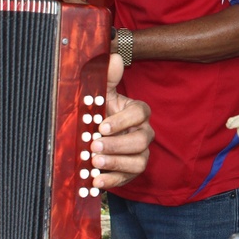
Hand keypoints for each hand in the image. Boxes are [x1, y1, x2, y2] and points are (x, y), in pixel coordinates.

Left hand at [91, 54, 153, 188]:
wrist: (96, 139)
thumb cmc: (102, 114)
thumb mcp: (103, 96)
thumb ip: (108, 78)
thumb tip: (113, 57)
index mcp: (138, 113)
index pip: (140, 113)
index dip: (122, 120)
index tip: (101, 126)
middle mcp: (144, 133)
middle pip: (141, 140)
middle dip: (117, 144)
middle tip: (94, 145)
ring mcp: (140, 154)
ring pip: (139, 161)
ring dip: (116, 162)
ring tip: (94, 161)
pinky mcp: (131, 172)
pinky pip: (128, 178)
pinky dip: (112, 180)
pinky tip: (95, 180)